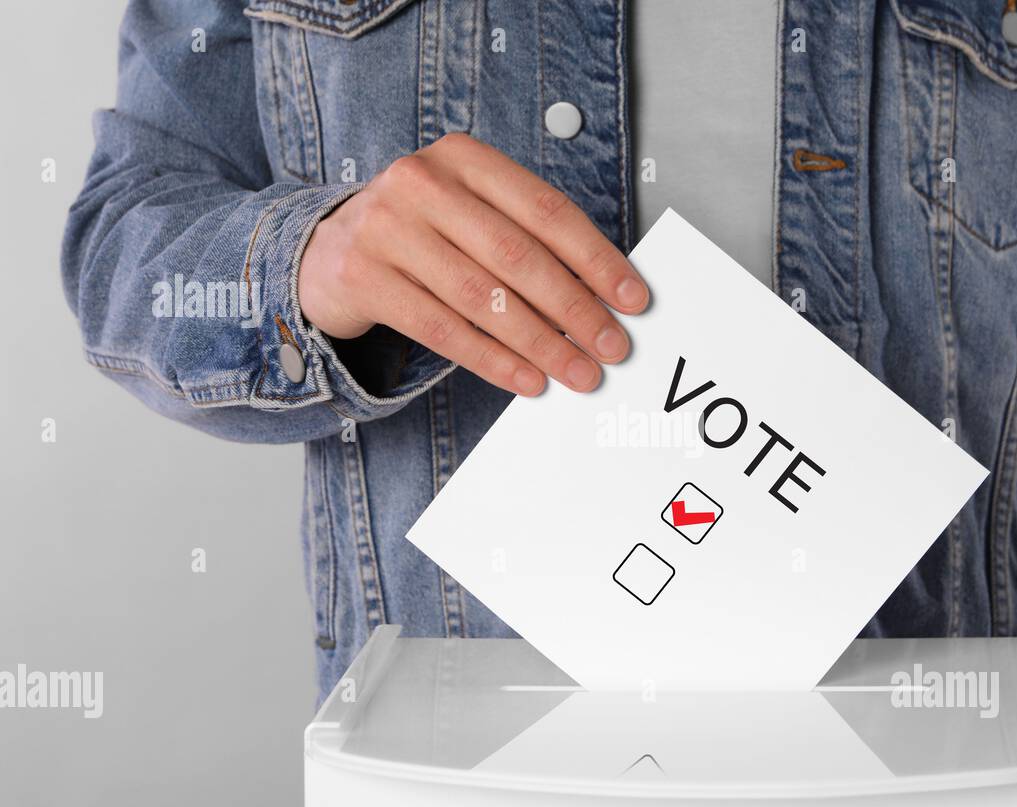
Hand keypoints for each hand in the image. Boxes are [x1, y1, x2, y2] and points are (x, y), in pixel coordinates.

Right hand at [298, 133, 648, 395]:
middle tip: (612, 346)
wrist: (324, 253)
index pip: (546, 209)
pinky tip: (527, 380)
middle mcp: (422, 182)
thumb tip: (601, 299)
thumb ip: (525, 241)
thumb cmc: (421, 237)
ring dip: (540, 343)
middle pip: (517, 255)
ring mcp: (387, 227)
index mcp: (464, 158)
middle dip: (574, 308)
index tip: (633, 298)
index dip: (596, 257)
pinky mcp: (363, 277)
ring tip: (577, 372)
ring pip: (482, 296)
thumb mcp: (469, 217)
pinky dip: (493, 360)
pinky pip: (443, 329)